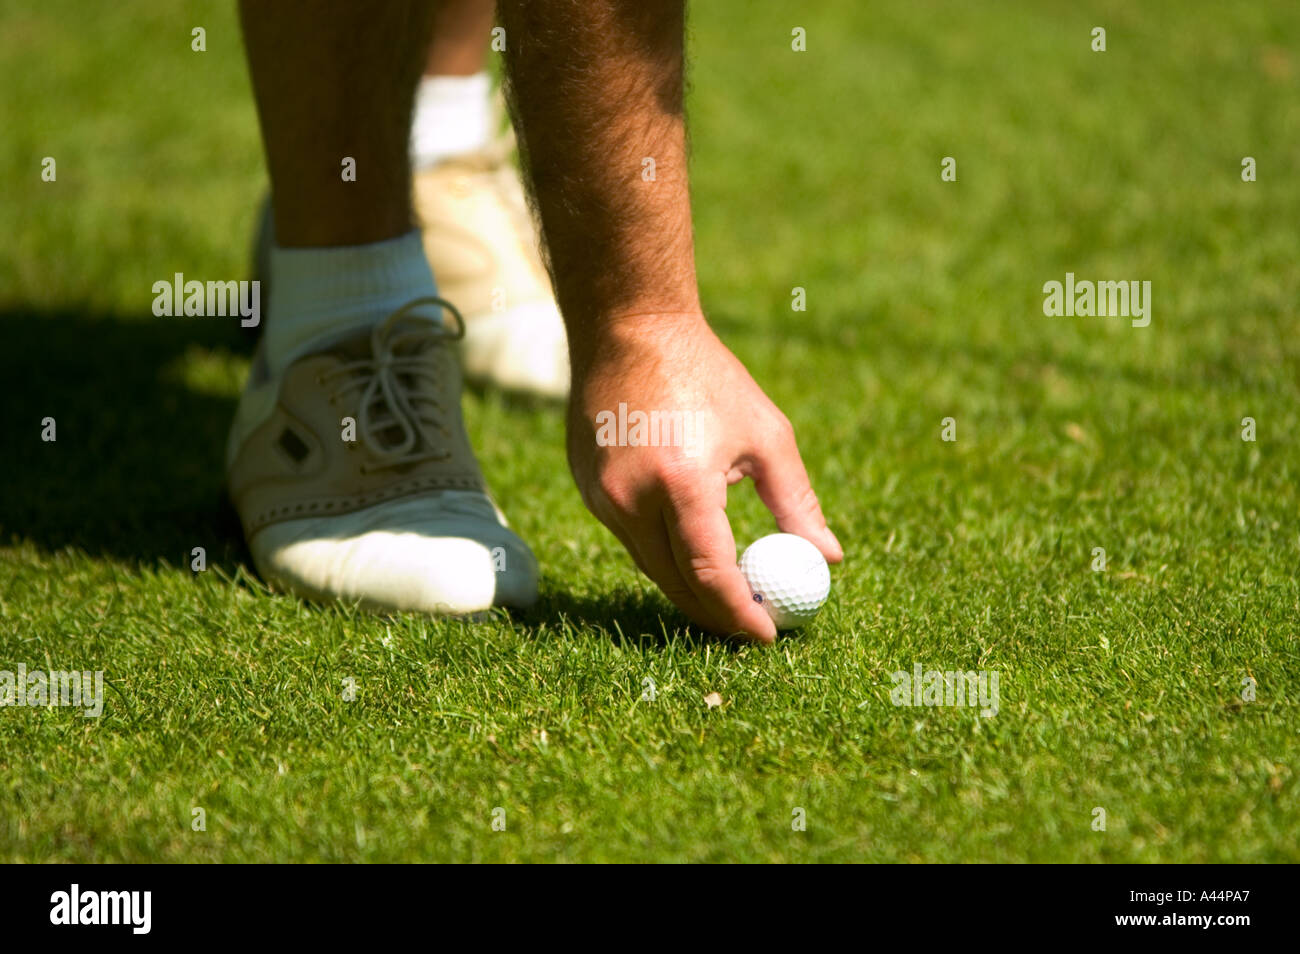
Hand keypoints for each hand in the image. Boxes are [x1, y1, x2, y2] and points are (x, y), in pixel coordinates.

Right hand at [566, 313, 842, 641]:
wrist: (628, 329)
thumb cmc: (706, 376)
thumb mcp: (765, 434)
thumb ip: (795, 502)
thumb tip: (828, 557)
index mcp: (682, 481)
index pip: (710, 574)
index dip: (740, 613)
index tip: (769, 634)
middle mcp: (631, 497)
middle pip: (675, 584)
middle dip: (715, 614)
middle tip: (751, 625)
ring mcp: (601, 496)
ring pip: (649, 565)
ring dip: (688, 586)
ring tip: (729, 595)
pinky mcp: (587, 490)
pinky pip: (629, 539)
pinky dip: (662, 552)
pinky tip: (690, 550)